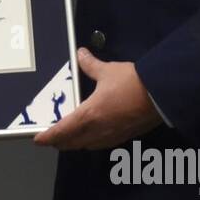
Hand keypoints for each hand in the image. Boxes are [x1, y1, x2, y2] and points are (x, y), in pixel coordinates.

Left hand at [34, 48, 161, 151]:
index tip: (38, 140)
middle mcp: (98, 131)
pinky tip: (94, 136)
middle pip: (72, 143)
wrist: (162, 95)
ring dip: (75, 144)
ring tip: (70, 138)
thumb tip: (81, 54)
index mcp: (89, 115)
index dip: (48, 137)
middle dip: (59, 142)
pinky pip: (102, 144)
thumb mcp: (107, 71)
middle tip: (52, 138)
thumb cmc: (131, 82)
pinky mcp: (125, 137)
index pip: (62, 131)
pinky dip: (92, 142)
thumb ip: (90, 65)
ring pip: (87, 146)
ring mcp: (112, 136)